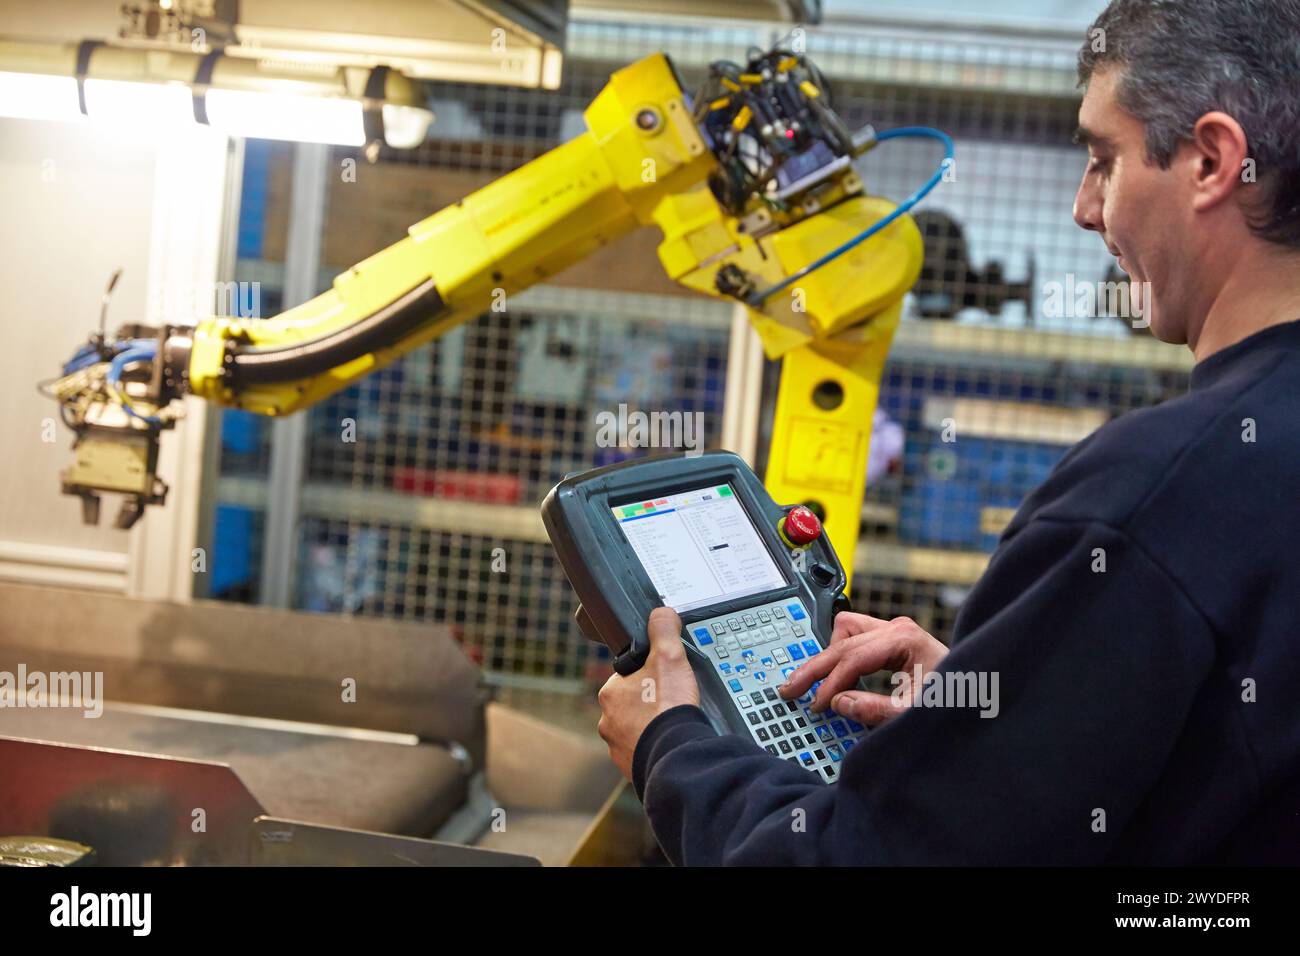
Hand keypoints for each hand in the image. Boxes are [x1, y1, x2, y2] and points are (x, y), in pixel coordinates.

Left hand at [597, 606, 700, 780]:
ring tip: (672, 724)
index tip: (663, 681)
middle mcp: (607, 722)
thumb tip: (660, 614)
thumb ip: (663, 630)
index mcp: (610, 694)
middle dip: (648, 705)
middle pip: (631, 705)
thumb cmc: (667, 709)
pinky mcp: (631, 767)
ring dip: (651, 728)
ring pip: (635, 730)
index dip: (647, 676)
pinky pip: (642, 752)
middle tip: (671, 704)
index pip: (626, 678)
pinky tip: (669, 743)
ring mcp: (618, 746)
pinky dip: (654, 748)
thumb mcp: (669, 656)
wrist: (675, 755)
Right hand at [778, 613, 947, 727]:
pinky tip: (836, 677)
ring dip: (828, 655)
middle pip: (841, 641)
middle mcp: (896, 628)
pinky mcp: (892, 639)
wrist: (982, 691)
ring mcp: (894, 631)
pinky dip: (841, 655)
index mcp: (904, 639)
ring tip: (813, 682)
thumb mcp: (916, 711)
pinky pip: (854, 637)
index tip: (815, 705)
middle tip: (791, 689)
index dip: (829, 684)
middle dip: (814, 667)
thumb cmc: (959, 699)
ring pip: (844, 630)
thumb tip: (840, 703)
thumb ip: (877, 710)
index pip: (851, 658)